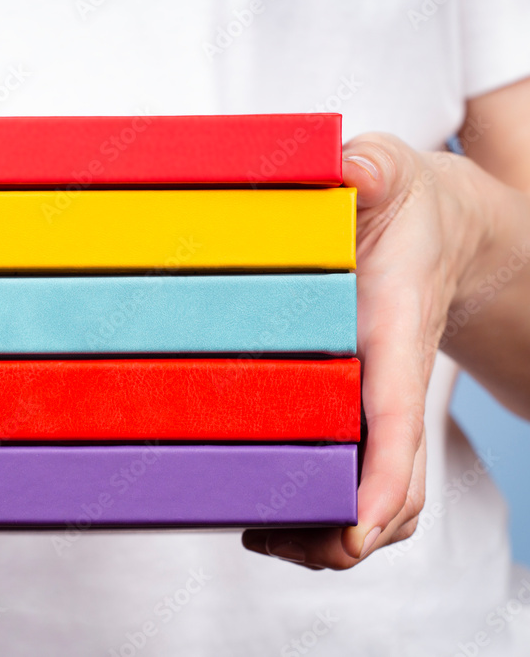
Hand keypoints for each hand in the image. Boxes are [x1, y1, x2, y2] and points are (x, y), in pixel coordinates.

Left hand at [243, 133, 490, 568]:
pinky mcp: (368, 417)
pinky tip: (276, 512)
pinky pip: (366, 485)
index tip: (357, 523)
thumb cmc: (408, 208)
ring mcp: (385, 411)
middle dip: (345, 532)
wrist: (440, 234)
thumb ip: (372, 171)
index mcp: (397, 336)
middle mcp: (395, 387)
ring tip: (266, 536)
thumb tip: (346, 169)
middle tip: (270, 537)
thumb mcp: (389, 174)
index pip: (400, 418)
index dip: (382, 477)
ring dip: (333, 536)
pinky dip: (331, 514)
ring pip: (384, 502)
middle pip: (395, 491)